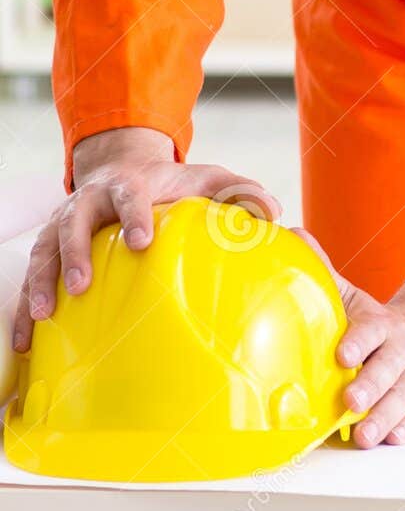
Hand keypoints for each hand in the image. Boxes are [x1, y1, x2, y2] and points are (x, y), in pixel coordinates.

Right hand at [11, 126, 281, 353]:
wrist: (119, 169)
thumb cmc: (169, 183)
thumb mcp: (204, 179)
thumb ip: (237, 192)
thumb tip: (273, 211)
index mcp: (128, 184)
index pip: (128, 196)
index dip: (133, 215)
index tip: (141, 240)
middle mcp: (88, 202)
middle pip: (74, 224)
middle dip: (74, 253)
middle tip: (81, 286)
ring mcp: (63, 225)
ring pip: (45, 251)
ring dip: (41, 282)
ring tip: (42, 316)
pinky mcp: (49, 249)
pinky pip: (31, 278)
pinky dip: (25, 307)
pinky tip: (24, 341)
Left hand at [295, 231, 404, 448]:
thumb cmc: (383, 328)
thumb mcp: (357, 301)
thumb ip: (326, 275)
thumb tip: (293, 237)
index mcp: (383, 325)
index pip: (370, 331)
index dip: (357, 342)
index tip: (342, 355)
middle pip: (389, 367)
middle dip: (371, 385)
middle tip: (350, 401)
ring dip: (386, 415)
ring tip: (365, 435)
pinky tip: (397, 435)